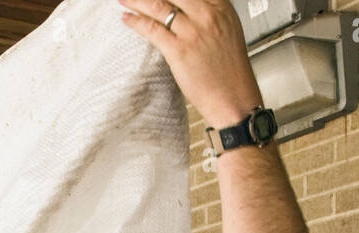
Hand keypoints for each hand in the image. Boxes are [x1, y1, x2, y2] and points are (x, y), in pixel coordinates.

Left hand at [119, 0, 264, 129]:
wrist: (233, 97)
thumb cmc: (230, 69)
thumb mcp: (228, 29)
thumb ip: (210, 14)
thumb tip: (189, 8)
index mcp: (221, 7)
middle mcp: (207, 15)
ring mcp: (192, 31)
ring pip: (158, 6)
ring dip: (136, 1)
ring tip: (124, 0)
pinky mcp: (178, 50)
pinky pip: (152, 29)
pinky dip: (136, 22)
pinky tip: (127, 19)